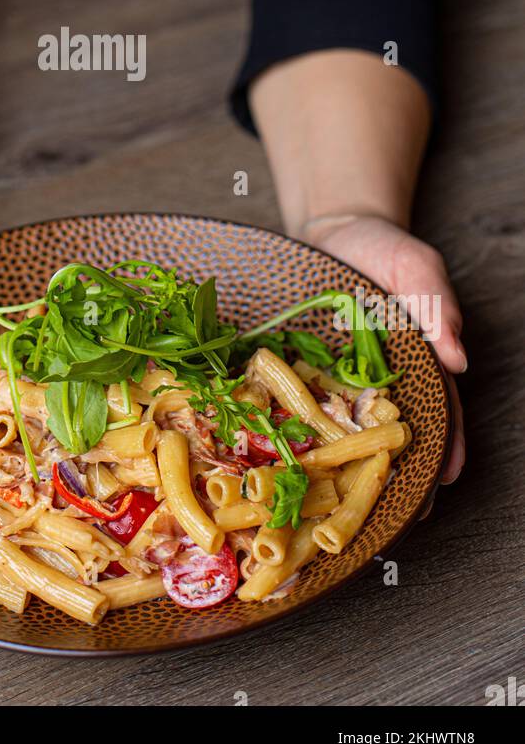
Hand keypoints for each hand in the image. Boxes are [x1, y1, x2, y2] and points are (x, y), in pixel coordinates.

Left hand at [300, 214, 465, 484]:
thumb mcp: (416, 266)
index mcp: (416, 364)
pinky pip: (298, 400)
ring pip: (342, 428)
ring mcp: (338, 377)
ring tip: (339, 504)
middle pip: (390, 431)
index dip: (444, 445)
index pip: (438, 411)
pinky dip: (295, 428)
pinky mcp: (302, 367)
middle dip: (395, 472)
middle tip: (395, 513)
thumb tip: (457, 357)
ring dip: (341, 464)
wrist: (331, 230)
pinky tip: (286, 458)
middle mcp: (378, 380)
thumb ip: (437, 304)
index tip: (444, 478)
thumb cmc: (382, 249)